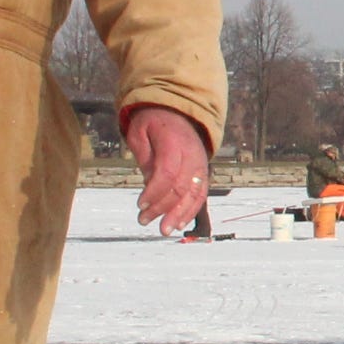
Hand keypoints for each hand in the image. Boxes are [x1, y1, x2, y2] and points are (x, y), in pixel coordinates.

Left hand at [122, 104, 212, 232]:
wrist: (178, 113)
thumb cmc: (153, 123)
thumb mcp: (139, 132)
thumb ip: (144, 157)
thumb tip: (148, 185)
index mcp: (174, 142)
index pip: (167, 172)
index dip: (154, 191)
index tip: (139, 203)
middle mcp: (192, 154)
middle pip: (181, 187)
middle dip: (162, 208)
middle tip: (143, 221)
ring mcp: (201, 164)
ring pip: (194, 194)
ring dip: (179, 215)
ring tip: (164, 230)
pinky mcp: (203, 172)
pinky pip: (201, 194)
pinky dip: (191, 210)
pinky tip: (179, 223)